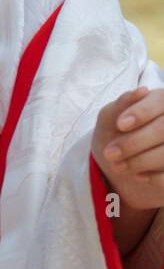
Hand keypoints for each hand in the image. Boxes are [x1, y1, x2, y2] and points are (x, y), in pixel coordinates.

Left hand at [93, 86, 163, 210]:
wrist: (120, 160)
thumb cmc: (116, 132)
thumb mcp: (111, 116)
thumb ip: (122, 103)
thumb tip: (141, 91)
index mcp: (162, 102)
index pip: (160, 102)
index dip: (141, 113)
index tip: (120, 125)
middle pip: (163, 129)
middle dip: (134, 143)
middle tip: (110, 154)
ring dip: (140, 161)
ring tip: (117, 166)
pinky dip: (154, 178)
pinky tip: (139, 176)